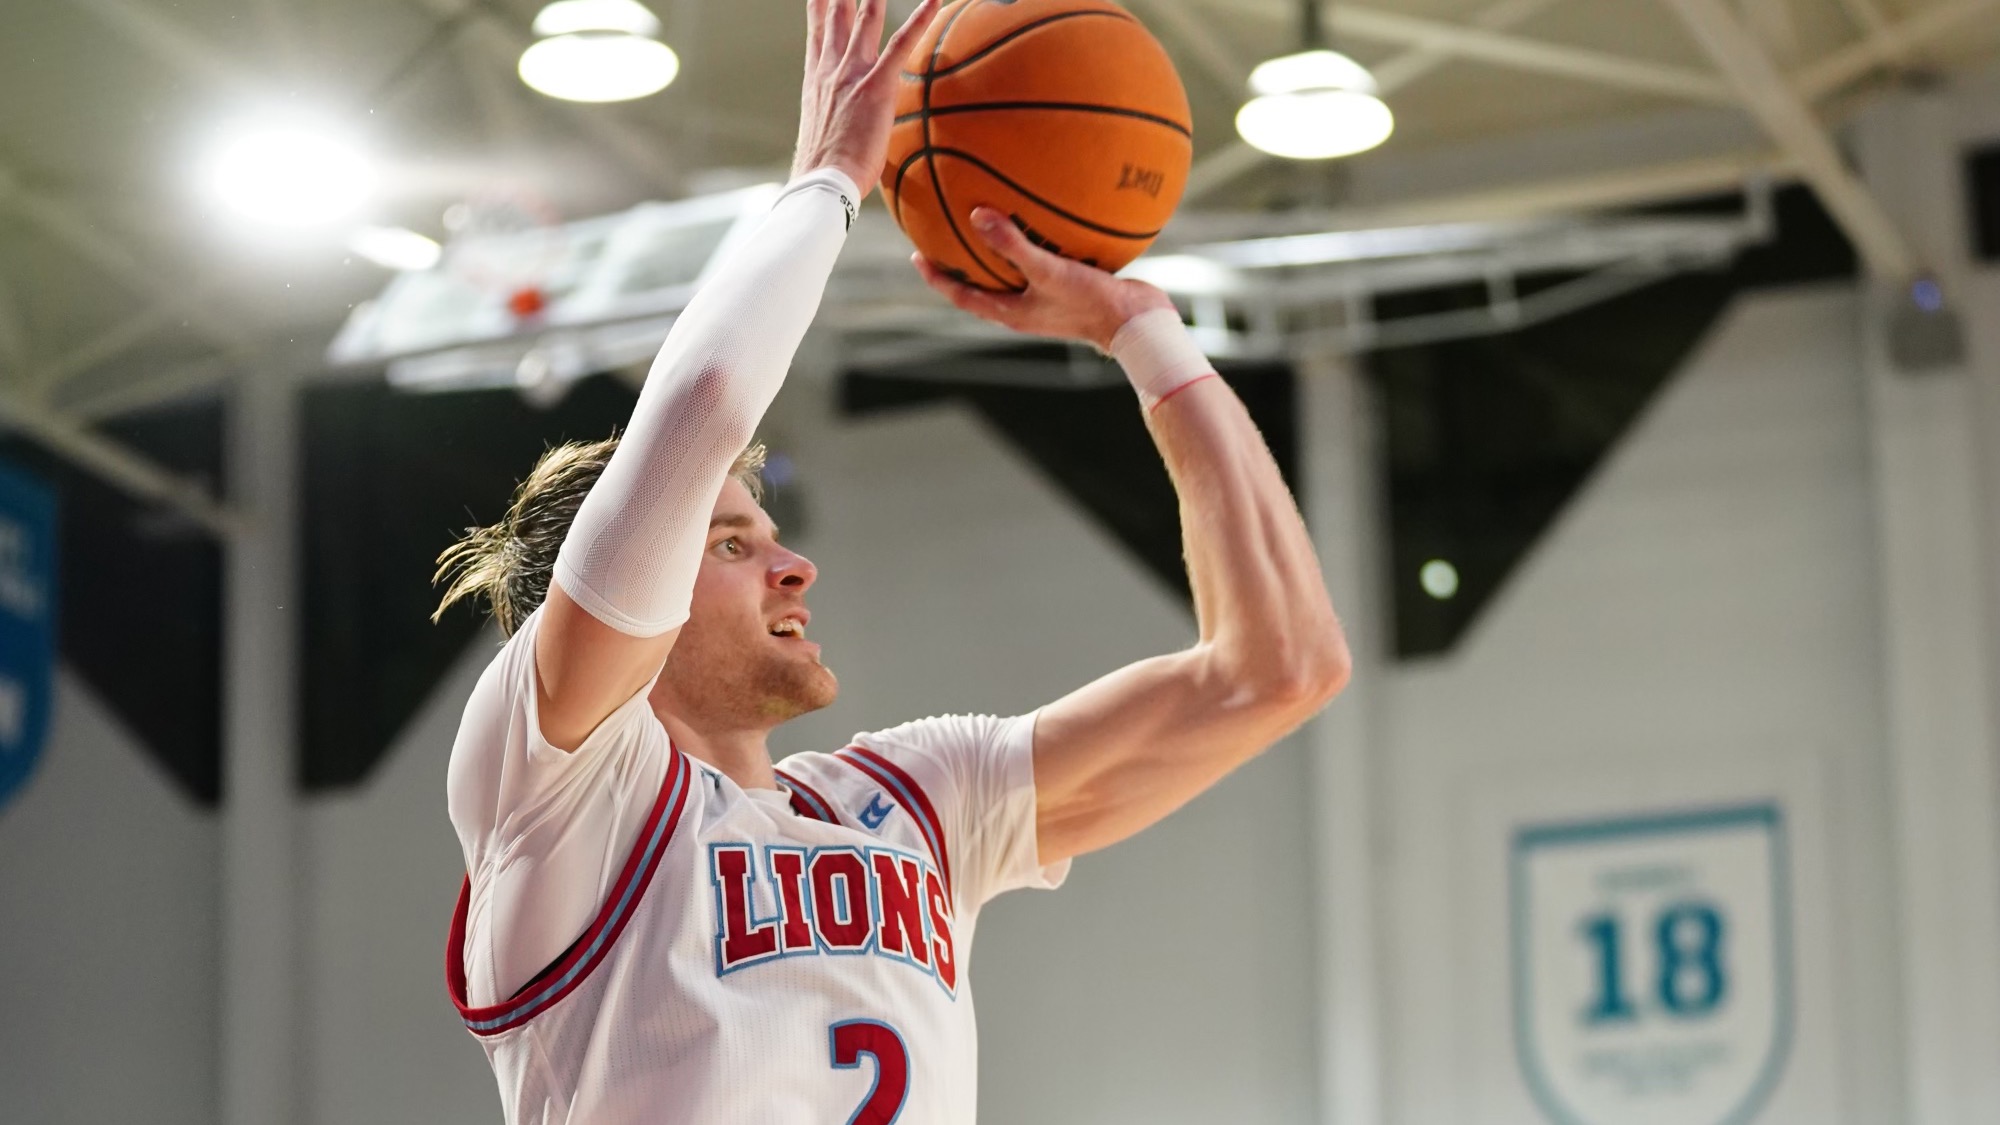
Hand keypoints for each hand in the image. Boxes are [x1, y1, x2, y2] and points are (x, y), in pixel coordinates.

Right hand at [793, 0, 940, 191]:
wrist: (823, 183)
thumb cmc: (826, 173)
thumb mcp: (827, 138)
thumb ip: (839, 123)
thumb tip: (850, 134)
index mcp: (817, 82)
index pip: (818, 35)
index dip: (819, 9)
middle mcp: (831, 70)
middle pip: (836, 17)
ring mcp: (852, 75)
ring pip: (865, 20)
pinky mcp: (876, 87)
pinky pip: (901, 44)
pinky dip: (920, 20)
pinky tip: (934, 1)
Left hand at [912, 208, 1175, 350]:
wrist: (1139, 323)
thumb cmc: (1090, 303)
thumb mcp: (1048, 271)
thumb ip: (1012, 245)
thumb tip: (977, 215)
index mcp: (1011, 312)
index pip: (962, 296)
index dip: (938, 278)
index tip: (918, 256)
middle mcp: (1025, 308)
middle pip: (982, 286)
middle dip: (963, 263)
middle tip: (944, 236)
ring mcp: (1048, 300)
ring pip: (1013, 275)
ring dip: (999, 252)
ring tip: (990, 221)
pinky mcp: (1071, 288)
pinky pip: (1044, 262)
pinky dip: (1037, 242)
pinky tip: (1046, 216)